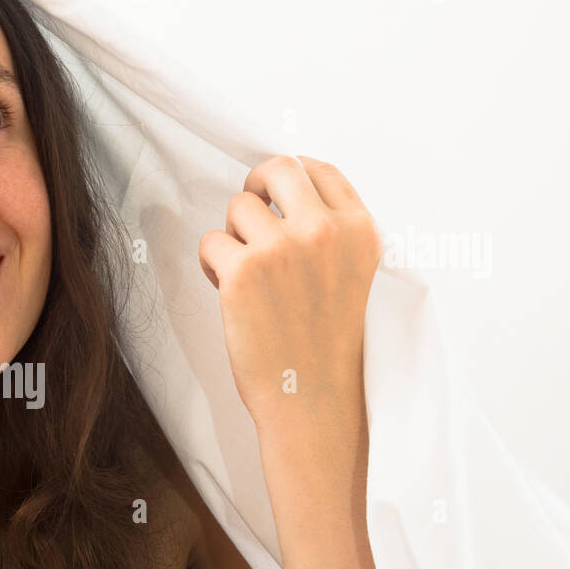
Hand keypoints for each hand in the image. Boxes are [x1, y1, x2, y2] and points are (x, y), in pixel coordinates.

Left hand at [197, 155, 381, 430]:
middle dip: (257, 188)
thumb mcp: (355, 276)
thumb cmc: (328, 344)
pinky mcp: (242, 270)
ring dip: (233, 236)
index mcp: (359, 230)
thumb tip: (285, 199)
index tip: (277, 195)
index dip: (291, 176)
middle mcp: (323, 231)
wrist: (314, 399)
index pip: (319, 170)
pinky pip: (210, 242)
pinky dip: (212, 265)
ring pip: (237, 208)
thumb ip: (332, 234)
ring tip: (245, 276)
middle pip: (277, 169)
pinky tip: (228, 292)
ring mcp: (281, 248)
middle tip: (249, 219)